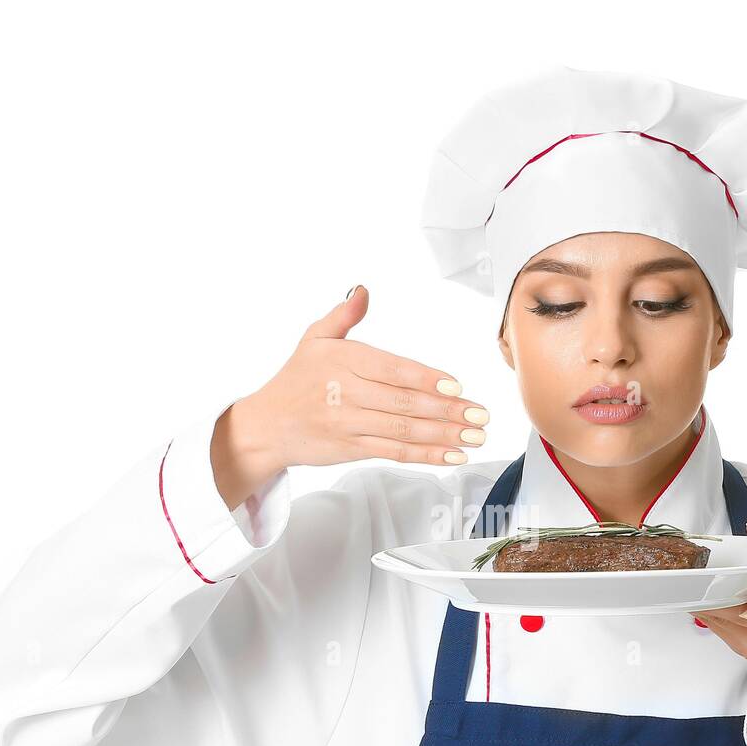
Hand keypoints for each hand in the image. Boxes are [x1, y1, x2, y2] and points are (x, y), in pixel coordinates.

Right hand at [210, 286, 490, 507]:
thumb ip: (343, 315)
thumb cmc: (295, 380)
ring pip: (404, 431)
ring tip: (476, 436)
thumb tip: (363, 290)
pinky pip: (395, 453)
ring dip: (445, 436)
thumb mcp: (313, 339)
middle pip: (404, 404)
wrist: (266, 426)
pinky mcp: (352, 450)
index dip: (426, 379)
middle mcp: (346, 394)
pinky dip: (427, 455)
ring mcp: (350, 425)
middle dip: (447, 411)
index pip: (392, 370)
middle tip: (480, 414)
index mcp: (342, 361)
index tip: (456, 385)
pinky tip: (453, 455)